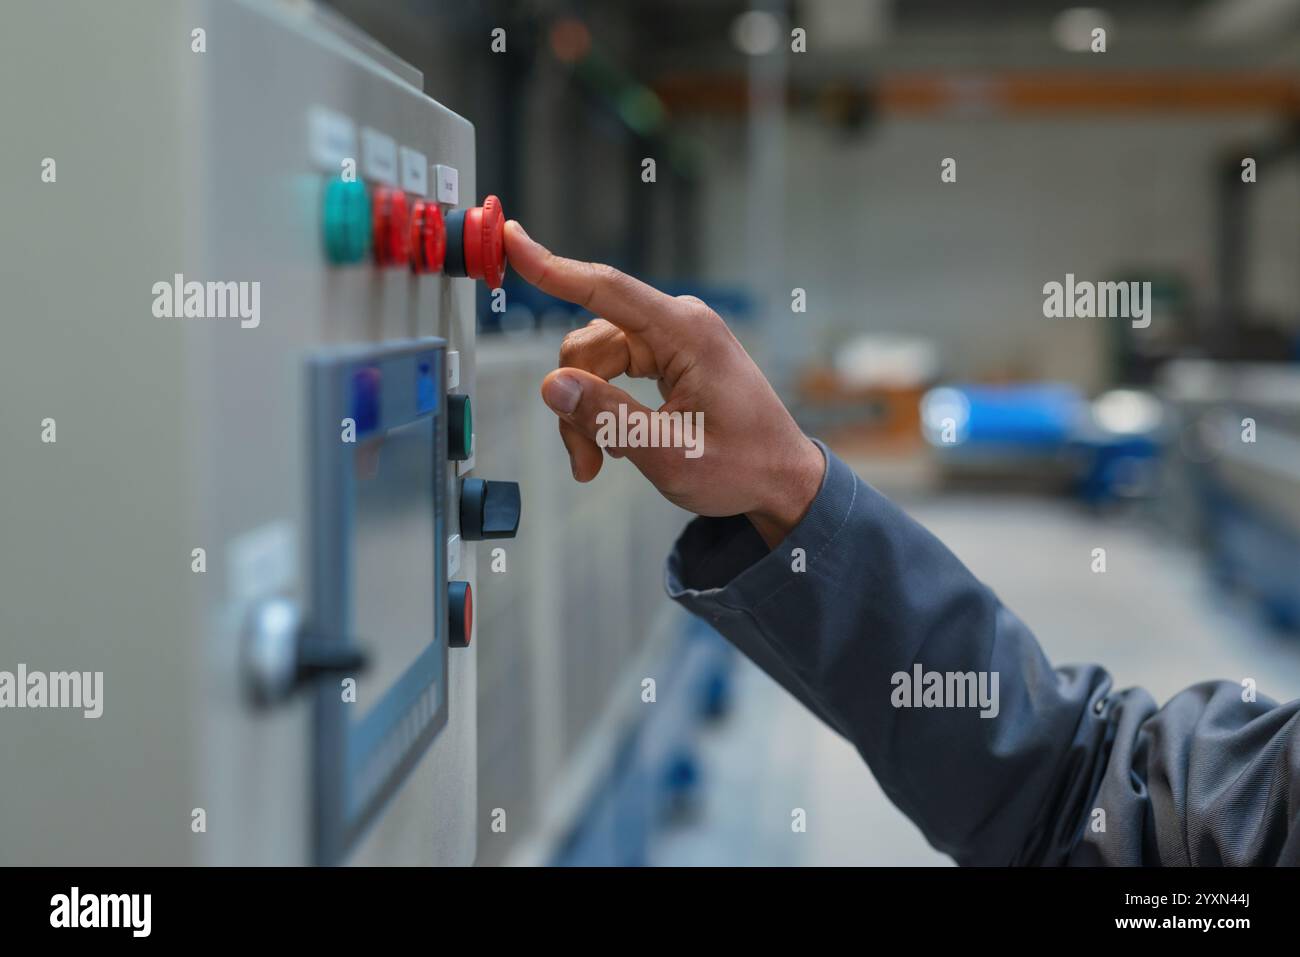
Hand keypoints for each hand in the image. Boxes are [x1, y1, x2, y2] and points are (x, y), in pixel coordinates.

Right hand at [504, 221, 824, 547]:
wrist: (782, 479)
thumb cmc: (744, 466)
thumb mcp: (671, 454)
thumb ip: (609, 417)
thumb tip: (553, 385)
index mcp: (687, 333)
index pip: (606, 288)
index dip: (552, 266)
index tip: (511, 237)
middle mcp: (679, 324)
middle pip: (589, 344)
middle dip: (575, 402)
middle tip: (586, 462)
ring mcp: (673, 338)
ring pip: (594, 363)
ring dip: (587, 414)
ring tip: (599, 462)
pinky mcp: (668, 355)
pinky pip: (613, 371)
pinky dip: (603, 408)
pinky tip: (613, 445)